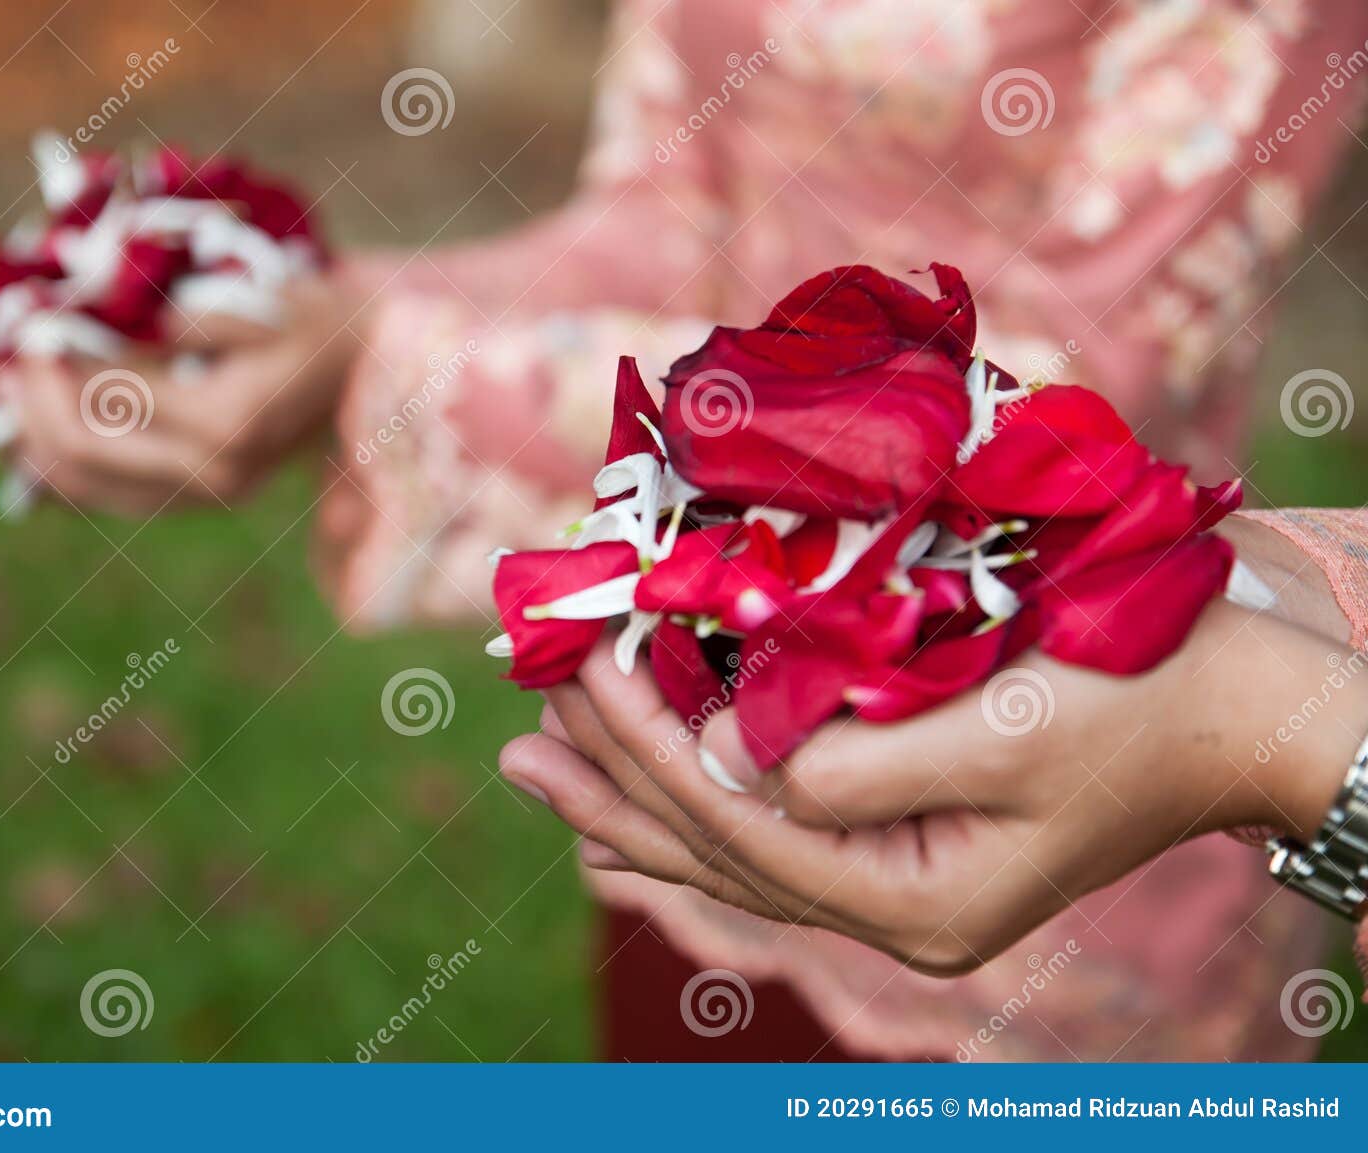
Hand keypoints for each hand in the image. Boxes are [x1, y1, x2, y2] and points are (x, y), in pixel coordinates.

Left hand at [0, 274, 369, 516]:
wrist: (362, 364)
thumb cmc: (311, 316)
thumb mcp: (257, 297)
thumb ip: (181, 317)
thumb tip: (97, 322)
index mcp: (225, 425)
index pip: (104, 400)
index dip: (51, 358)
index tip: (31, 314)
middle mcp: (213, 476)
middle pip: (81, 452)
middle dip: (30, 398)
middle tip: (9, 352)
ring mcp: (203, 497)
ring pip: (83, 485)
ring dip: (32, 438)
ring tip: (6, 389)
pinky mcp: (193, 500)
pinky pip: (106, 498)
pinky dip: (58, 471)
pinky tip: (29, 438)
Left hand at [499, 600, 1364, 974]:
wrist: (1242, 707)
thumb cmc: (1142, 697)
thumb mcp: (1008, 730)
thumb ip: (856, 761)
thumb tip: (726, 756)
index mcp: (915, 901)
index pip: (737, 823)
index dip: (650, 744)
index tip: (579, 662)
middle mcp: (889, 910)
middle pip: (716, 846)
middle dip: (615, 777)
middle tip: (518, 724)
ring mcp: (892, 884)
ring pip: (729, 846)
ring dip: (631, 797)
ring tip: (539, 760)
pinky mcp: (901, 842)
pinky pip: (767, 836)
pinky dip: (691, 815)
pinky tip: (625, 818)